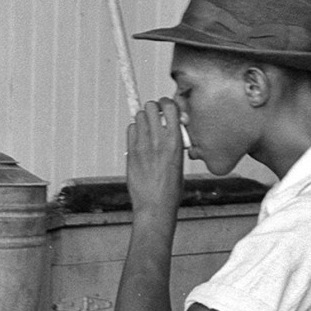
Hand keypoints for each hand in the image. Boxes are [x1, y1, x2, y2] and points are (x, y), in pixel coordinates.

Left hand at [125, 98, 183, 216]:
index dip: (167, 104)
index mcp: (176, 141)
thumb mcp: (180, 161)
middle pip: (150, 107)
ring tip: (148, 130)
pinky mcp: (131, 152)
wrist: (155, 206)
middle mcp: (159, 140)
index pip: (170, 107)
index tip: (167, 108)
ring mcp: (143, 145)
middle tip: (156, 117)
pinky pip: (131, 130)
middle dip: (153, 109)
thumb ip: (175, 141)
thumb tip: (170, 126)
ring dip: (143, 119)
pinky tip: (140, 140)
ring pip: (139, 116)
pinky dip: (135, 130)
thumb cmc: (171, 188)